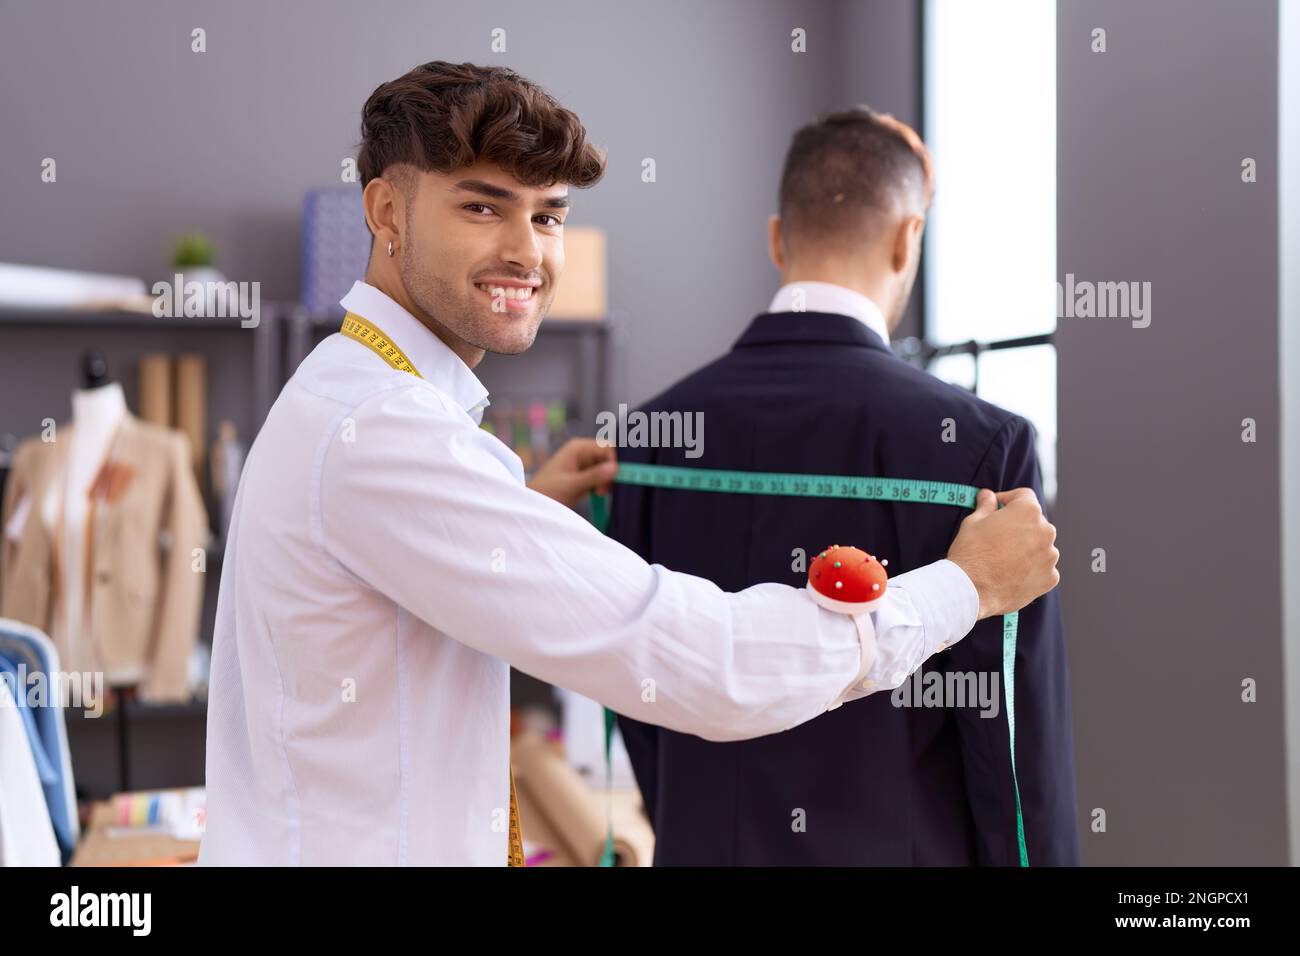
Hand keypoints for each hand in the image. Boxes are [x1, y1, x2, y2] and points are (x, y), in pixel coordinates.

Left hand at [527, 438, 617, 508]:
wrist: (532, 505)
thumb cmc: (546, 492)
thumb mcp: (571, 485)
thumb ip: (593, 476)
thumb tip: (616, 467)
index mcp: (578, 448)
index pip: (606, 447)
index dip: (613, 461)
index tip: (612, 479)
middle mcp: (583, 453)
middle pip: (608, 458)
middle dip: (611, 473)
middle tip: (603, 490)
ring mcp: (584, 465)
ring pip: (607, 469)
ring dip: (607, 481)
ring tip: (597, 493)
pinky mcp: (585, 477)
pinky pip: (601, 478)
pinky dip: (603, 486)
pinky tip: (597, 494)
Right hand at [946, 488, 1059, 619]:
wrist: (971, 590)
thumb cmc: (971, 553)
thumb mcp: (973, 522)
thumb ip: (986, 506)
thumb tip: (988, 496)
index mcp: (1028, 511)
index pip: (1024, 496)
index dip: (1008, 499)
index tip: (998, 507)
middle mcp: (1045, 531)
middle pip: (1034, 521)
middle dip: (1019, 525)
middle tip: (998, 536)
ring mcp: (1050, 556)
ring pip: (1040, 545)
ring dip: (1027, 547)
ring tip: (1004, 558)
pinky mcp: (1049, 578)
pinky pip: (1043, 567)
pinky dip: (1031, 568)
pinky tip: (1011, 573)